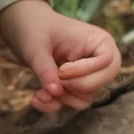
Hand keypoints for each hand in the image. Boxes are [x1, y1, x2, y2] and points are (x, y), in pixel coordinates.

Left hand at [0, 0, 120, 111]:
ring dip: (60, 98)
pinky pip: (72, 103)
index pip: (107, 62)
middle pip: (98, 84)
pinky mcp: (78, 87)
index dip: (84, 71)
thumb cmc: (35, 29)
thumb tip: (56, 92)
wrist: (26, 31)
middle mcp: (100, 60)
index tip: (61, 69)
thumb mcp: (36, 46)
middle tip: (50, 77)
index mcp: (99, 41)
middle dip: (71, 87)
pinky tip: (37, 97)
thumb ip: (45, 68)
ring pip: (84, 99)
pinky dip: (55, 103)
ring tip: (39, 90)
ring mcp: (90, 76)